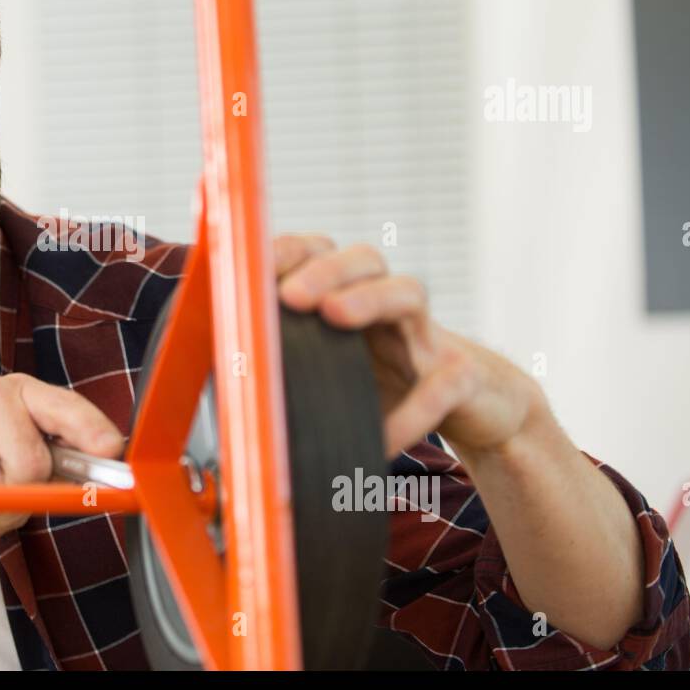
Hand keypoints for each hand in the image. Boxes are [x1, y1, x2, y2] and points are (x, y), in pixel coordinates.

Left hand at [273, 234, 545, 459]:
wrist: (479, 407)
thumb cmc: (389, 383)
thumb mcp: (334, 371)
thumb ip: (285, 369)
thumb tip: (210, 387)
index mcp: (351, 296)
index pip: (320, 252)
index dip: (289, 250)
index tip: (250, 265)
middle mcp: (389, 304)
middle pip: (364, 258)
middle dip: (323, 269)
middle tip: (288, 294)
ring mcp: (429, 335)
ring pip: (410, 292)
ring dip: (370, 298)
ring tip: (334, 316)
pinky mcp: (465, 377)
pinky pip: (444, 384)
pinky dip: (414, 411)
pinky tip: (384, 439)